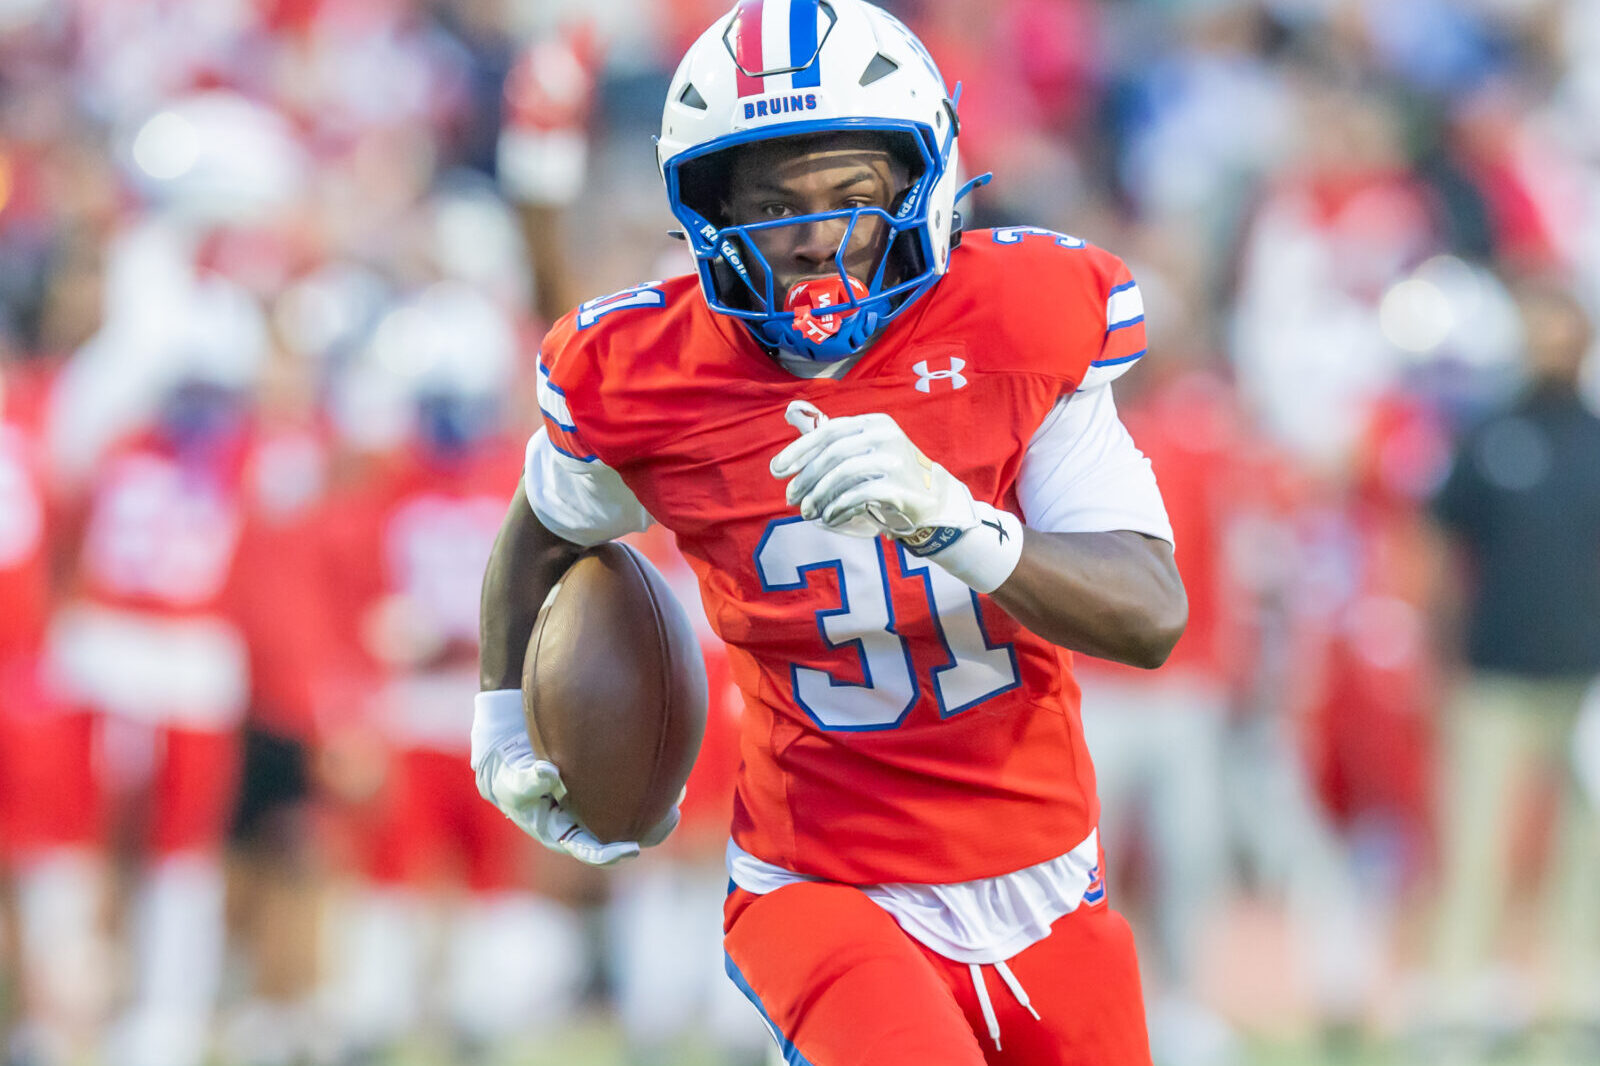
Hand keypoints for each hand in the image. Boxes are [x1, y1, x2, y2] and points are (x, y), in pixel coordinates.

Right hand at [471, 690, 677, 864]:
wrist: (507, 739)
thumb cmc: (504, 763)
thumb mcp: (508, 774)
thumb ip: (525, 779)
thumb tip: (549, 775)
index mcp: (557, 829)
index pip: (586, 848)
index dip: (607, 853)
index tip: (630, 850)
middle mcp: (578, 820)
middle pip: (616, 834)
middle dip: (645, 831)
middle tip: (670, 817)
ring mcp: (591, 802)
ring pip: (627, 813)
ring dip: (652, 808)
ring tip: (676, 795)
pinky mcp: (600, 781)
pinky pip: (627, 788)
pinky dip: (647, 783)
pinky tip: (667, 771)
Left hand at [770, 401, 982, 541]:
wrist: (931, 501)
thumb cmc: (889, 474)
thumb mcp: (863, 449)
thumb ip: (830, 437)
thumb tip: (789, 411)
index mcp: (874, 422)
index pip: (829, 431)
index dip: (799, 450)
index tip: (777, 469)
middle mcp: (885, 436)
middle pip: (834, 453)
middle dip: (807, 477)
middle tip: (790, 498)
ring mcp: (894, 460)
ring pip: (843, 474)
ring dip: (819, 495)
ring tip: (807, 512)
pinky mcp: (899, 486)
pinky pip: (858, 495)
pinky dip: (839, 507)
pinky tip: (830, 516)